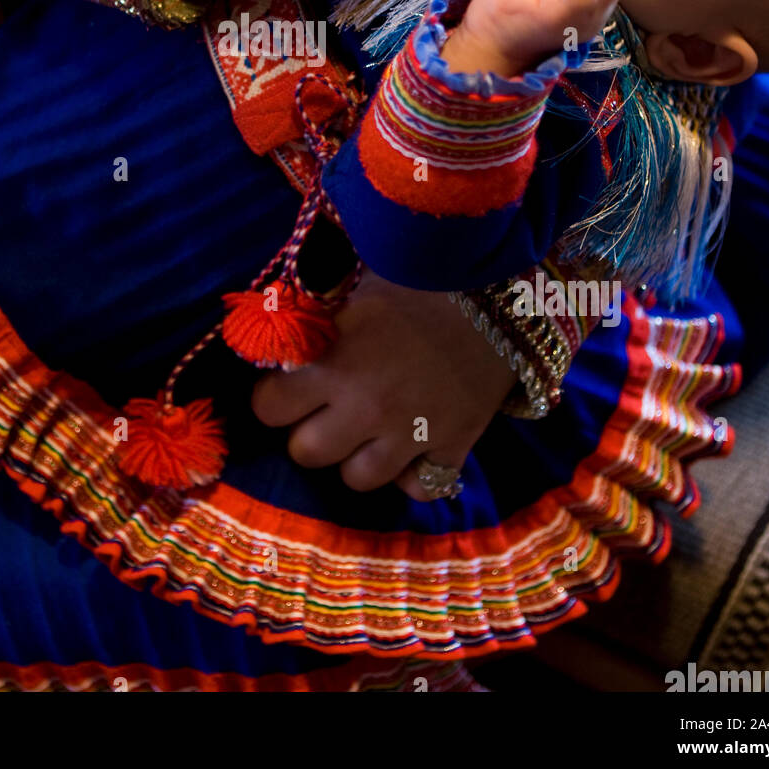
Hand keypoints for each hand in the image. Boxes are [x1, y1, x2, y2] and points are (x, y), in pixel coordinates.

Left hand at [251, 269, 516, 499]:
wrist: (499, 291)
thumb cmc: (418, 279)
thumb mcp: (355, 291)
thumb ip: (315, 321)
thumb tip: (276, 331)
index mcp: (332, 363)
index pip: (268, 408)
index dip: (275, 397)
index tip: (288, 387)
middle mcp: (364, 407)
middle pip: (306, 452)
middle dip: (309, 432)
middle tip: (326, 411)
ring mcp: (410, 434)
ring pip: (356, 479)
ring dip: (356, 457)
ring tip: (368, 430)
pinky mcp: (454, 447)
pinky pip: (419, 488)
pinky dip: (411, 474)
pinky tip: (413, 447)